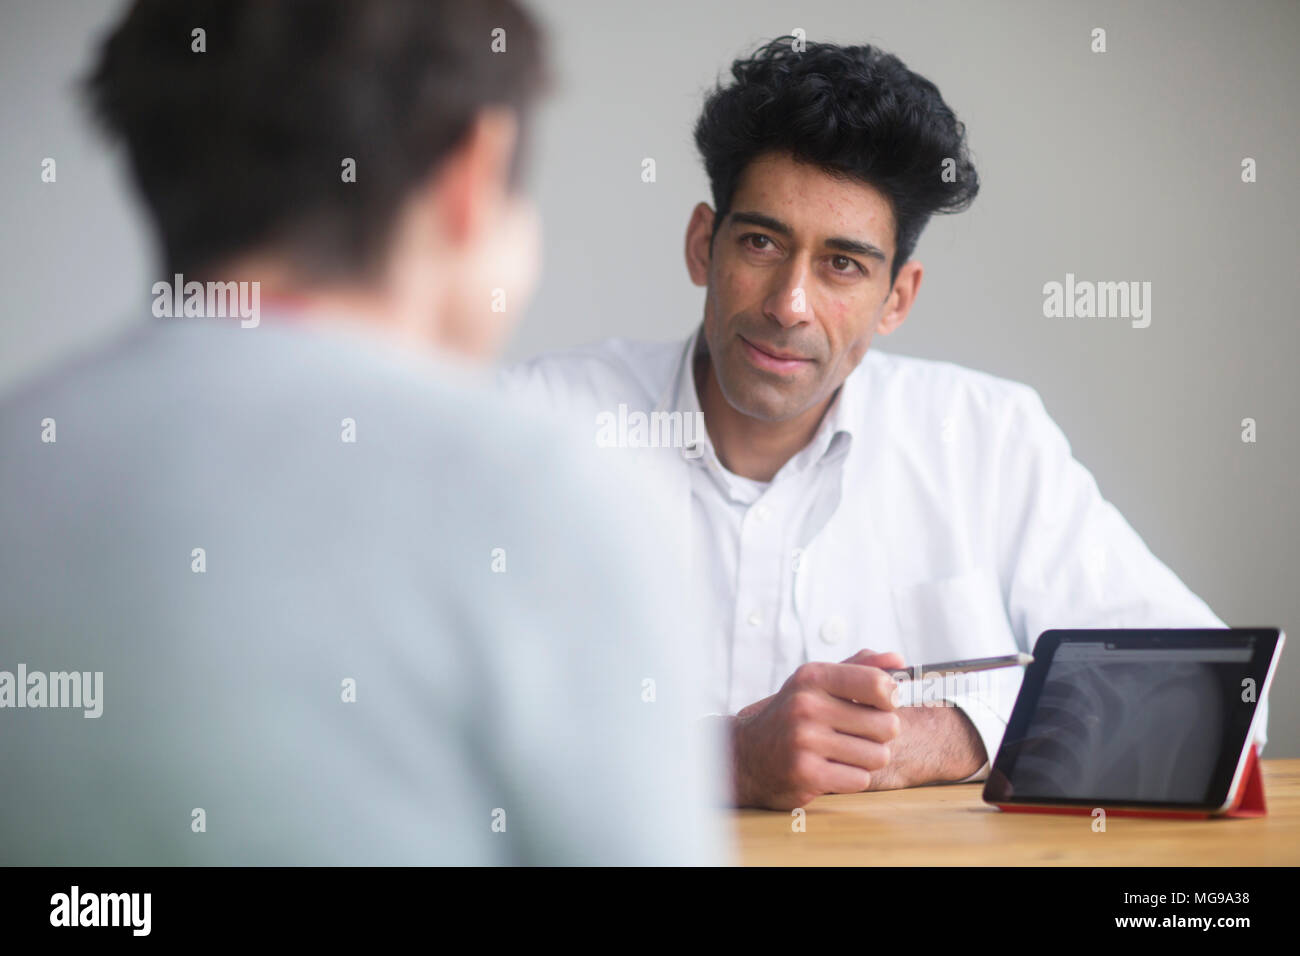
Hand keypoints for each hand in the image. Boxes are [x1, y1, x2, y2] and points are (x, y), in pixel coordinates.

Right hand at [729, 649, 904, 808]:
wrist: (746, 755)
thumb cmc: (792, 716)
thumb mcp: (816, 684)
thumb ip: (858, 668)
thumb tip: (898, 660)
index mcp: (813, 676)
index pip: (878, 683)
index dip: (891, 698)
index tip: (883, 705)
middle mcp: (806, 705)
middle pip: (887, 725)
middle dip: (880, 735)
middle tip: (859, 734)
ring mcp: (804, 740)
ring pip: (878, 756)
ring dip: (868, 759)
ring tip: (844, 753)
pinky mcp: (805, 774)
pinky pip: (860, 779)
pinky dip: (852, 778)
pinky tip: (833, 770)